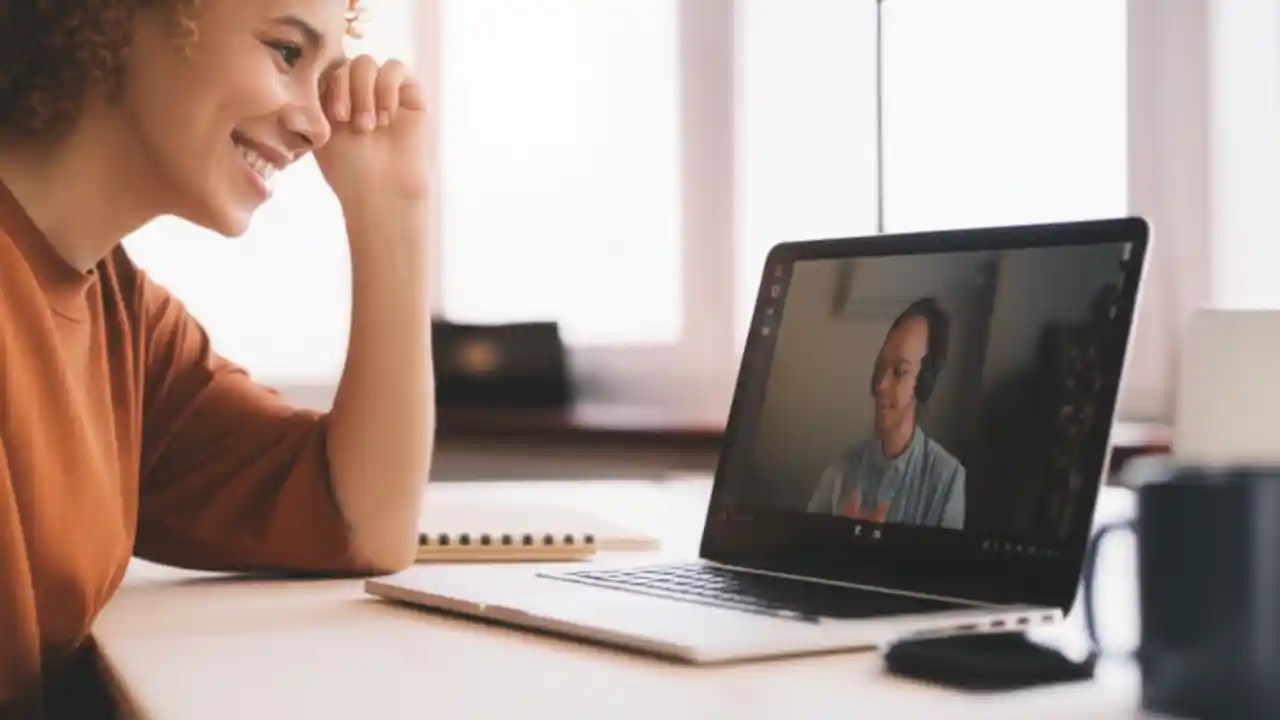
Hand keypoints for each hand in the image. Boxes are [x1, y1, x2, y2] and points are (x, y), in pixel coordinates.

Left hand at [316, 55, 432, 208]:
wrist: (383, 193)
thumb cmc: (350, 171)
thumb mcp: (320, 134)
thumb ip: (313, 102)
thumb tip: (310, 73)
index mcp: (333, 97)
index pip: (326, 68)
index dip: (329, 86)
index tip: (335, 118)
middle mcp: (358, 91)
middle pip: (346, 63)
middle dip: (347, 90)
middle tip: (352, 124)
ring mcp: (384, 90)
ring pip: (368, 63)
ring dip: (366, 92)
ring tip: (372, 126)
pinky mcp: (410, 93)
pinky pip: (396, 68)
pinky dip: (388, 87)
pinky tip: (387, 115)